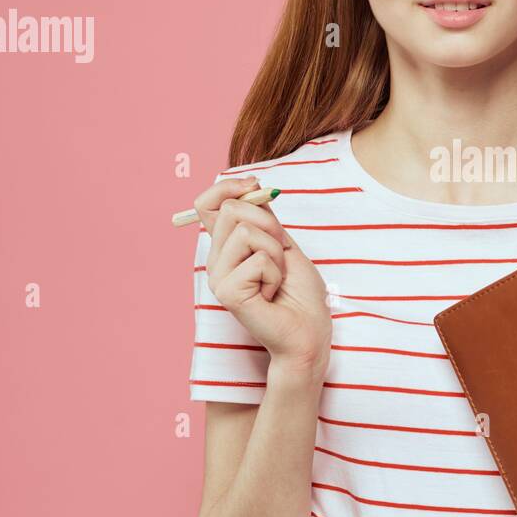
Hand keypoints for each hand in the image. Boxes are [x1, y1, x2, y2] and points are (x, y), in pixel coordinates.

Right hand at [193, 176, 331, 382]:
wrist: (309, 332)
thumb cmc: (300, 293)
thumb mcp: (283, 244)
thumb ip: (263, 217)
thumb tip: (252, 184)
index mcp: (226, 248)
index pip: (208, 203)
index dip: (228, 186)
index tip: (255, 186)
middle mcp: (216, 261)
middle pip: (232, 209)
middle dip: (269, 225)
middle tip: (280, 256)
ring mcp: (218, 277)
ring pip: (247, 231)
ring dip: (276, 253)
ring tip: (276, 278)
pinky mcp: (227, 292)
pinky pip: (258, 260)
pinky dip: (276, 273)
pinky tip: (272, 294)